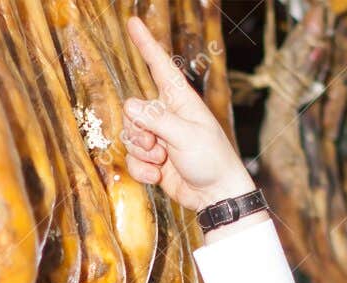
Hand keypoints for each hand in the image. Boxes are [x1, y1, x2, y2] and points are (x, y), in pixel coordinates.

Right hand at [119, 15, 254, 212]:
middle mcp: (167, 116)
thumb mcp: (185, 135)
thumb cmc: (211, 160)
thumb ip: (156, 120)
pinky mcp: (153, 160)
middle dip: (137, 131)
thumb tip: (130, 105)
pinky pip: (133, 160)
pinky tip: (158, 177)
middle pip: (132, 110)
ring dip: (142, 154)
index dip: (146, 45)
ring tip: (162, 162)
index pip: (160, 66)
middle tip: (155, 147)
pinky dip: (143, 171)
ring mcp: (159, 138)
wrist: (216, 195)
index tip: (134, 23)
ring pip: (130, 137)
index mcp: (180, 101)